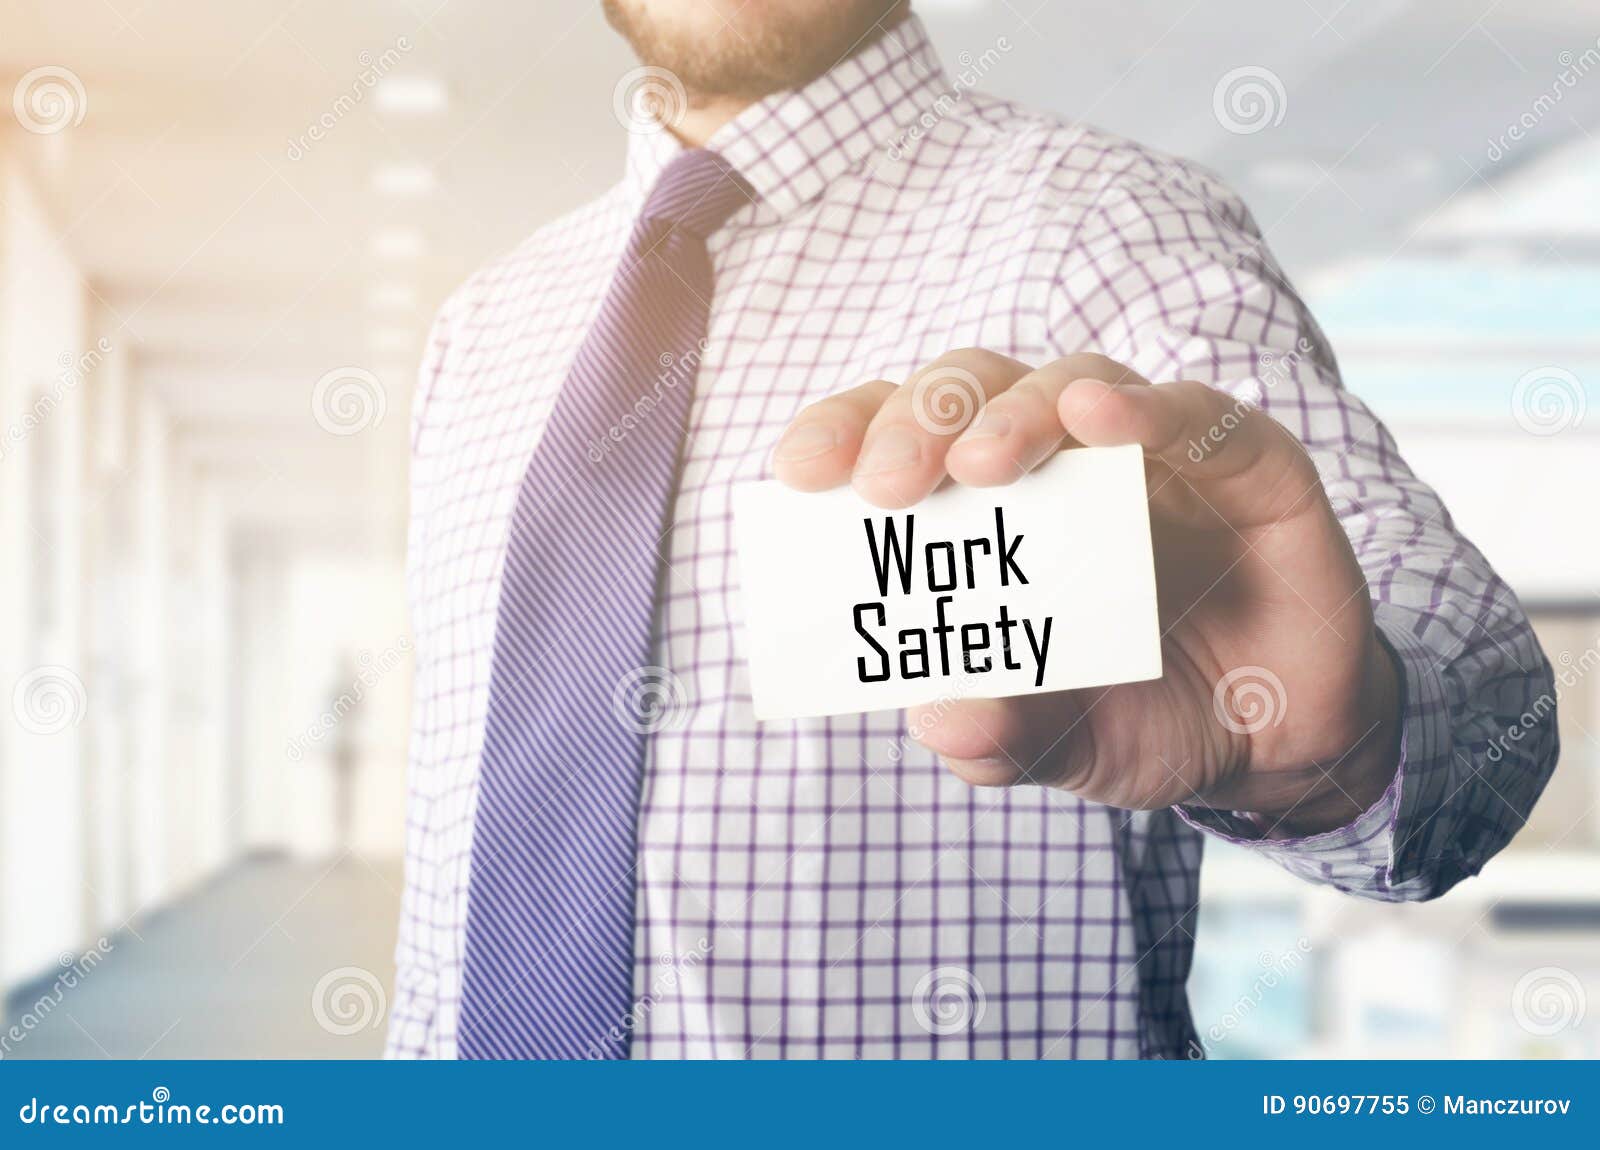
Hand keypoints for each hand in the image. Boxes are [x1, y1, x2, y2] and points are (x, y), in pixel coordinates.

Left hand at [771, 349, 1400, 835]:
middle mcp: (1064, 462)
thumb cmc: (1140, 719)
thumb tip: (935, 715)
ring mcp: (1155, 455)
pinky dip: (1146, 409)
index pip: (904, 439)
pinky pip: (1199, 415)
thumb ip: (996, 735)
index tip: (798, 473)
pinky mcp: (1248, 464)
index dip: (848, 435)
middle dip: (920, 421)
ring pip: (1072, 382)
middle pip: (974, 391)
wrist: (1272, 746)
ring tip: (981, 464)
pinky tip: (1100, 421)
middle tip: (887, 484)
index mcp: (994, 509)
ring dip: (1016, 413)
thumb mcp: (1056, 745)